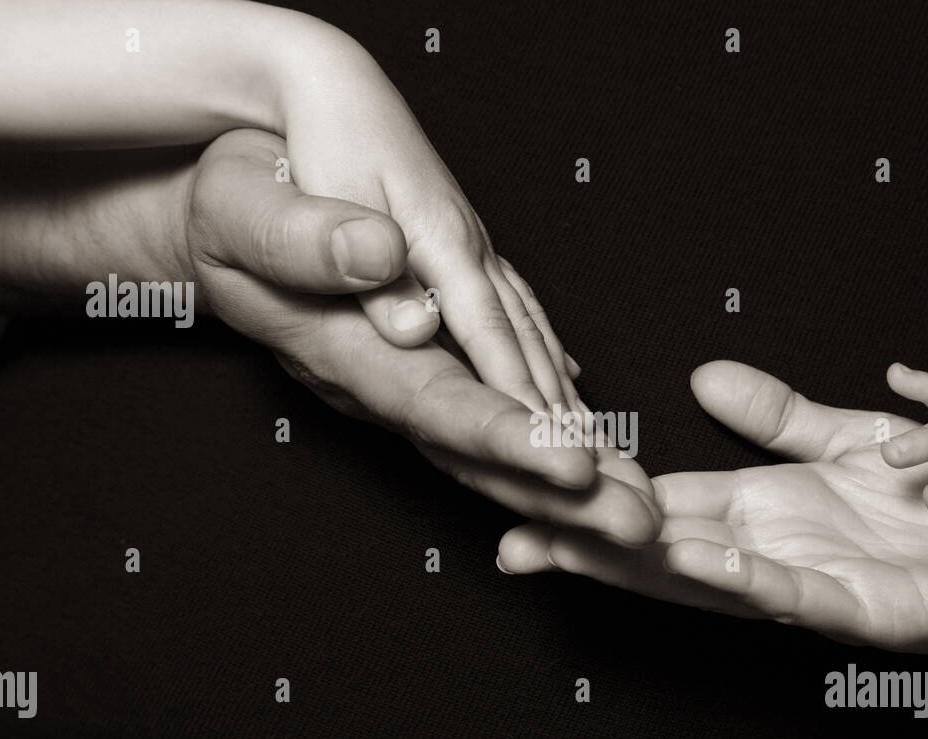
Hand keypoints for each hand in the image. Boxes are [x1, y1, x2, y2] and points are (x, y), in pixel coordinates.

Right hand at [184, 128, 657, 541]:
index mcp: (341, 351)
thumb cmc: (225, 208)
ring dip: (563, 489)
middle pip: (474, 454)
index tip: (574, 464)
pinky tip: (595, 463)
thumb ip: (303, 238)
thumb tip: (379, 260)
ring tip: (641, 513)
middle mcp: (379, 387)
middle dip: (557, 496)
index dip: (504, 436)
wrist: (216, 228)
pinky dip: (542, 445)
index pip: (432, 402)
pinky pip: (486, 424)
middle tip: (640, 525)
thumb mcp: (244, 204)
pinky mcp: (420, 375)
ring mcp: (402, 388)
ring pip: (488, 451)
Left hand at [275, 23, 583, 416]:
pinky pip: (522, 310)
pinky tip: (569, 376)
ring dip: (565, 389)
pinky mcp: (469, 247)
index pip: (491, 337)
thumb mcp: (325, 197)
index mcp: (442, 242)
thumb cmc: (325, 138)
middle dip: (565, 410)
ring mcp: (476, 249)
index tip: (554, 454)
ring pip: (533, 329)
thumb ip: (360, 265)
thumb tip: (413, 329)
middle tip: (603, 467)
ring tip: (599, 441)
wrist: (338, 83)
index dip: (521, 400)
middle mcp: (472, 250)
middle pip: (527, 341)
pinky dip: (549, 350)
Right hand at [500, 361, 927, 683]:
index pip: (658, 504)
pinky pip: (792, 591)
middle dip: (588, 547)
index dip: (596, 498)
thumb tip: (701, 376)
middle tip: (512, 543)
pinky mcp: (861, 611)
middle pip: (661, 548)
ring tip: (575, 547)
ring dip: (642, 565)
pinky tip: (691, 557)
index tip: (529, 496)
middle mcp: (773, 552)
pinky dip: (740, 575)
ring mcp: (810, 585)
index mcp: (763, 512)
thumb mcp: (852, 443)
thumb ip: (778, 415)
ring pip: (710, 578)